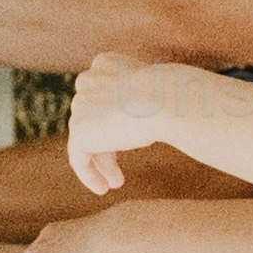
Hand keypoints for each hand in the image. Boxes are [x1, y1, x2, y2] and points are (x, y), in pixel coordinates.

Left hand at [55, 57, 185, 196]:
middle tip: (119, 168)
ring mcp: (81, 105)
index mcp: (105, 64)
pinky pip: (79, 157)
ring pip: (87, 139)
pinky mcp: (80, 130)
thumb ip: (142, 99)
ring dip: (102, 162)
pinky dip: (88, 173)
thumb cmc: (174, 95)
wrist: (166, 99)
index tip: (128, 138)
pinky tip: (102, 188)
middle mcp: (88, 80)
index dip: (111, 119)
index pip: (101, 94)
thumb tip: (144, 117)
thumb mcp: (158, 91)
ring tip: (115, 183)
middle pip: (93, 118)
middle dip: (106, 146)